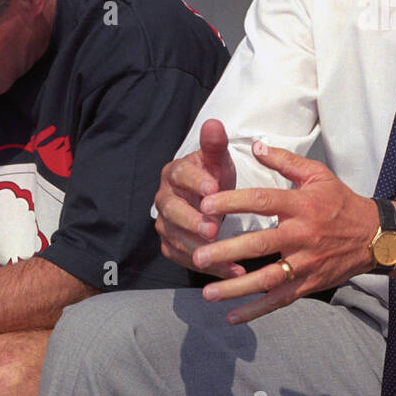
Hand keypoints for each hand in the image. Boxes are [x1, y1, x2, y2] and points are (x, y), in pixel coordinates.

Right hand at [154, 119, 243, 277]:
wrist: (208, 197)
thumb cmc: (213, 175)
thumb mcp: (218, 160)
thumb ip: (215, 145)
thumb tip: (214, 123)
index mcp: (174, 174)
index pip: (180, 176)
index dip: (195, 182)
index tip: (214, 188)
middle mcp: (164, 199)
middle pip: (171, 211)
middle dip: (192, 221)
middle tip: (213, 229)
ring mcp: (165, 224)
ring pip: (174, 238)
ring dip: (198, 249)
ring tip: (224, 256)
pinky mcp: (171, 244)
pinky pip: (182, 258)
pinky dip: (205, 267)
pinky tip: (231, 272)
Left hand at [193, 141, 379, 323]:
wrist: (375, 236)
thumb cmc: (341, 202)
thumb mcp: (318, 175)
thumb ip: (285, 161)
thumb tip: (255, 145)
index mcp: (302, 204)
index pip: (262, 200)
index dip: (233, 202)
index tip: (205, 205)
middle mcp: (302, 234)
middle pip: (260, 243)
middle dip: (227, 251)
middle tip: (198, 255)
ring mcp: (306, 262)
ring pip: (268, 278)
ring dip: (236, 288)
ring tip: (207, 293)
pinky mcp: (310, 284)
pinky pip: (280, 299)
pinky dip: (256, 310)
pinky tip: (232, 316)